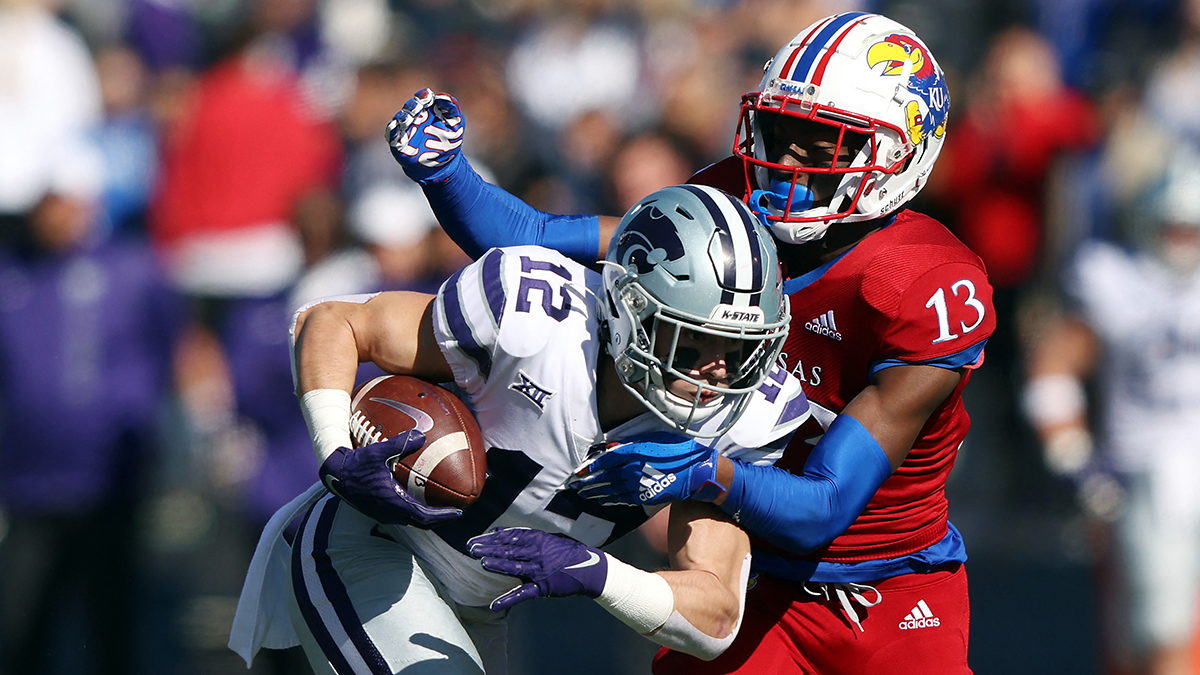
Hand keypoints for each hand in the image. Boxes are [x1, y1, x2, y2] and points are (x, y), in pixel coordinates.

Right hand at [319, 429, 461, 527]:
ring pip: (410, 520)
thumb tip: (421, 435)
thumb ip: (401, 443)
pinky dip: (413, 512)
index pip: (424, 517)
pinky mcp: (376, 511)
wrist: (333, 474)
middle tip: (453, 511)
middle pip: (420, 522)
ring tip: (438, 508)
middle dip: (438, 519)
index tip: (457, 513)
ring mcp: (382, 514)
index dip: (442, 516)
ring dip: (425, 517)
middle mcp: (389, 513)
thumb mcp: (378, 451)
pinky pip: (401, 516)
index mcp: (393, 503)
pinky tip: (415, 500)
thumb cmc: (355, 464)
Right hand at [386, 88, 463, 181]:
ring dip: (403, 116)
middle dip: (413, 105)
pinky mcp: (399, 142)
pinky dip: (392, 129)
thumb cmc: (450, 141)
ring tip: (408, 118)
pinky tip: (395, 126)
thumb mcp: (456, 124)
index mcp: (429, 109)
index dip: (424, 95)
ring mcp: (407, 129)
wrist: (443, 164)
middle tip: (418, 107)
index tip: (428, 97)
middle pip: (410, 106)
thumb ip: (451, 108)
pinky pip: (392, 134)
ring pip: (400, 118)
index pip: (424, 97)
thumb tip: (442, 96)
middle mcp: (416, 117)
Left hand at [467, 527, 607, 610]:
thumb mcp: (549, 538)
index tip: (476, 539)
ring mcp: (539, 571)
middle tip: (471, 547)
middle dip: (489, 548)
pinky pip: (523, 594)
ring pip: (514, 567)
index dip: (492, 537)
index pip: (510, 536)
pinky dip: (508, 600)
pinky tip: (494, 604)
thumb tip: (502, 531)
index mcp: (538, 539)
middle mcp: (537, 553)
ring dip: (497, 565)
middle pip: (509, 549)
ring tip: (482, 562)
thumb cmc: (568, 552)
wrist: (591, 569)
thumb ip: (526, 536)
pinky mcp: (543, 588)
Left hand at [568, 433, 725, 506]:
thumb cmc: (677, 450)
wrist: (694, 472)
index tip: (578, 472)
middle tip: (575, 486)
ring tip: (584, 494)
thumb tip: (613, 448)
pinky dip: (611, 500)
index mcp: (634, 452)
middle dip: (589, 482)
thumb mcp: (653, 439)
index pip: (605, 461)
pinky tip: (603, 500)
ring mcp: (638, 484)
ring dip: (596, 492)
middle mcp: (633, 469)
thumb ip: (632, 444)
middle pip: (605, 477)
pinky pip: (624, 499)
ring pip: (612, 490)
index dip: (590, 468)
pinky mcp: (646, 496)